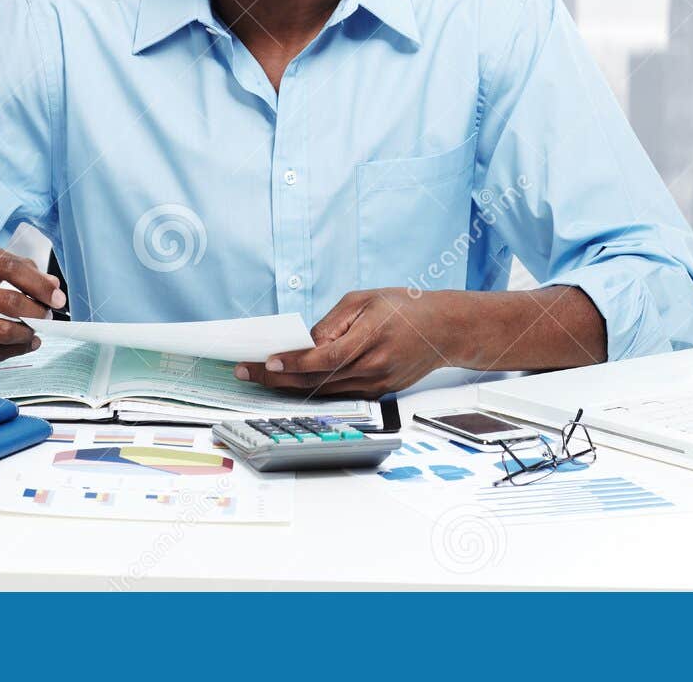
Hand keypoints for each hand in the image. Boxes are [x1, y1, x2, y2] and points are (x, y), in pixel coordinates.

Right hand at [0, 247, 66, 361]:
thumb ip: (13, 266)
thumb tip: (52, 284)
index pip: (9, 268)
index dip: (39, 283)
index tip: (57, 295)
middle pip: (7, 302)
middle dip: (38, 311)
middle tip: (48, 314)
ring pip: (0, 332)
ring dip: (27, 334)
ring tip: (35, 330)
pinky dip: (14, 350)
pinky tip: (24, 343)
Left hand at [234, 289, 469, 397]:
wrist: (444, 330)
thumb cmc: (404, 307)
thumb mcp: (365, 299)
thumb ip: (332, 322)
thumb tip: (305, 343)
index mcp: (372, 338)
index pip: (327, 357)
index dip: (296, 362)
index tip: (269, 360)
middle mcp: (373, 367)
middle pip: (318, 380)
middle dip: (278, 378)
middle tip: (247, 372)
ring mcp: (376, 384)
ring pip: (324, 391)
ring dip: (290, 386)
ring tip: (260, 376)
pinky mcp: (378, 393)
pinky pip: (338, 393)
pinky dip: (312, 388)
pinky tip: (290, 381)